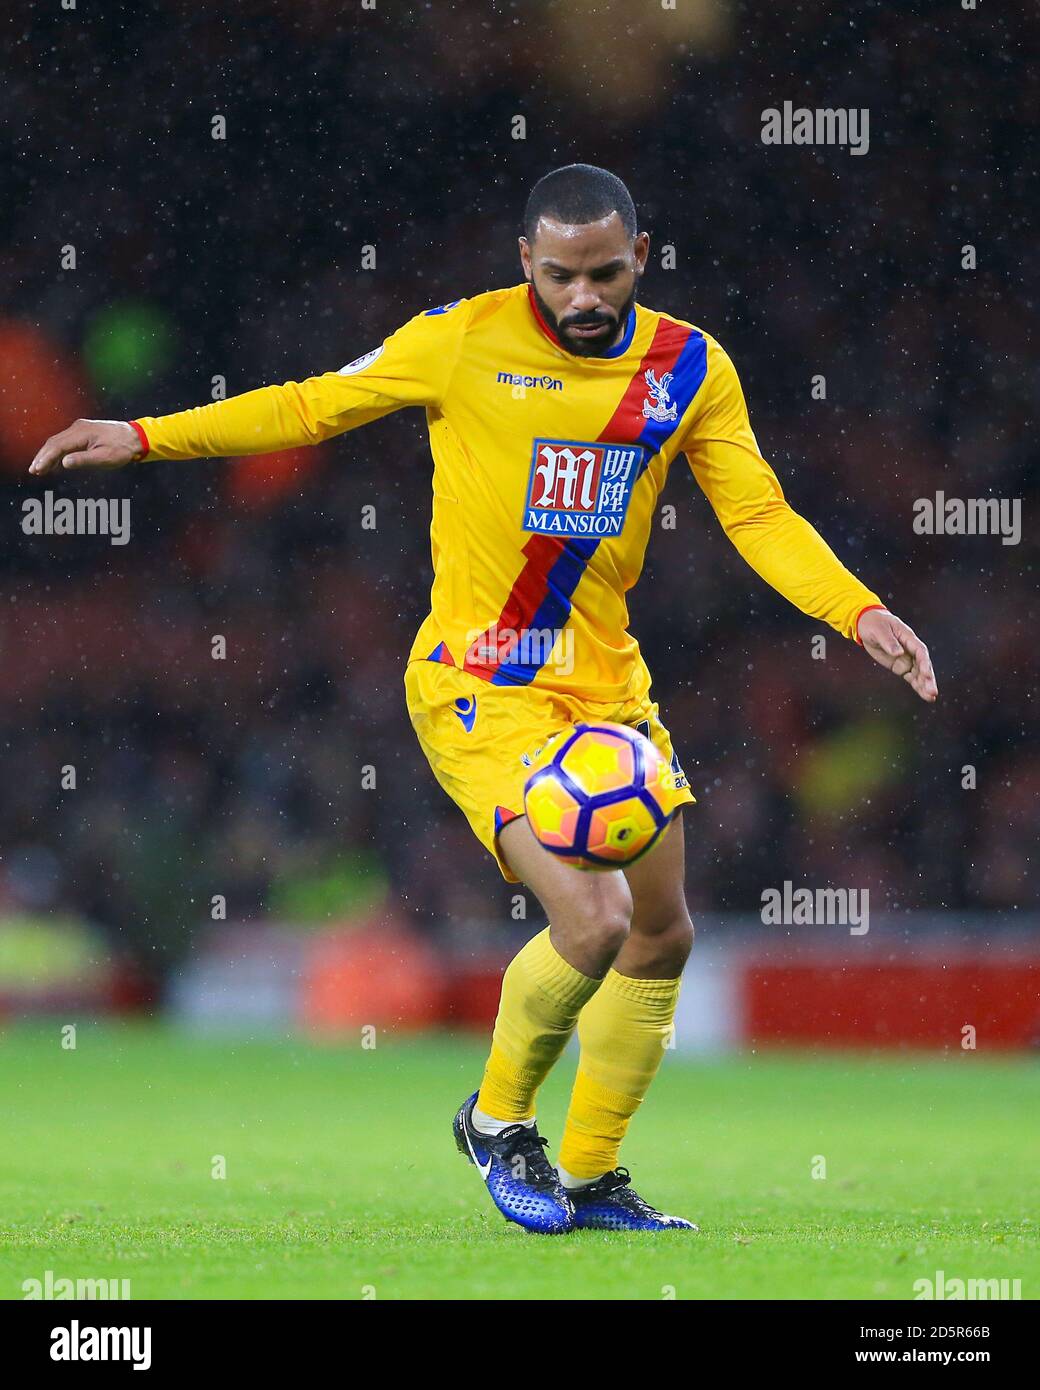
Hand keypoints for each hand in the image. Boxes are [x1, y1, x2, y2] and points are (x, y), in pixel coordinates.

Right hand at [29, 419, 143, 476]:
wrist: (135, 437)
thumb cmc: (122, 449)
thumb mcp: (105, 458)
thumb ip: (84, 460)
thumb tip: (63, 463)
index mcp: (82, 433)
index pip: (57, 446)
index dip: (45, 458)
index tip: (37, 470)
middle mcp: (77, 428)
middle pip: (54, 442)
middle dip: (42, 457)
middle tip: (33, 471)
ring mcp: (79, 428)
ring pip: (58, 441)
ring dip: (48, 455)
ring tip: (39, 469)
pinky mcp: (82, 431)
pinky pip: (65, 441)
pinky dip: (57, 452)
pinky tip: (54, 463)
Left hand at [857, 609, 937, 702]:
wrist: (868, 624)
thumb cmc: (875, 623)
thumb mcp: (879, 630)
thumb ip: (889, 641)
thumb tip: (898, 652)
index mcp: (908, 638)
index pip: (920, 651)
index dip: (924, 663)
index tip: (926, 674)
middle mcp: (911, 649)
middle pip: (923, 665)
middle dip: (928, 678)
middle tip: (932, 691)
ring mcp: (906, 658)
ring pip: (919, 673)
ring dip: (925, 685)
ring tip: (931, 697)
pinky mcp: (900, 666)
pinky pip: (911, 677)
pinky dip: (917, 686)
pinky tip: (925, 695)